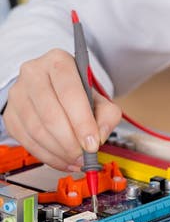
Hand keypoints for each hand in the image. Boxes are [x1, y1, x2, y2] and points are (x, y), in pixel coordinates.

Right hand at [4, 48, 121, 171]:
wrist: (51, 88)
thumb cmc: (76, 92)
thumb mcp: (98, 96)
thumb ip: (107, 115)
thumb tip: (99, 136)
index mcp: (58, 61)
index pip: (70, 93)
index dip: (82, 122)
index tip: (92, 144)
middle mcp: (34, 73)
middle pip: (51, 114)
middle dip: (70, 141)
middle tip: (84, 155)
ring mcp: (18, 93)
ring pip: (37, 130)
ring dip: (59, 151)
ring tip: (76, 159)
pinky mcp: (11, 114)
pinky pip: (27, 141)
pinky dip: (48, 156)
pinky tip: (63, 160)